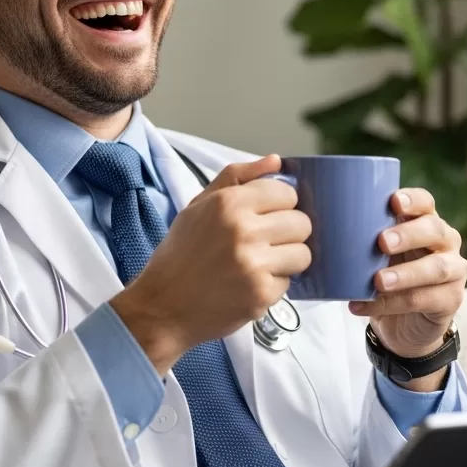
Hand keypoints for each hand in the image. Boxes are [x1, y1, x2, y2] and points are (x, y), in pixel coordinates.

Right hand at [111, 154, 310, 374]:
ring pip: (303, 253)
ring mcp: (254, 265)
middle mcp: (243, 231)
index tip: (267, 216)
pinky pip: (289, 282)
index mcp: (228, 203)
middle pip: (301, 222)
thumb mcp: (198, 206)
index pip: (286, 193)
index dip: (280, 205)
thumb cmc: (181, 254)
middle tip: (265, 242)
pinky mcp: (261, 295)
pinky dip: (273, 284)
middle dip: (288, 232)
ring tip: (260, 263)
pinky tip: (249, 284)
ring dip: (287, 259)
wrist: (162, 306)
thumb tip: (276, 160)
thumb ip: (237, 177)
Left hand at [349, 188, 466, 391]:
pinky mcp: (451, 299)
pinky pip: (423, 300)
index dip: (412, 200)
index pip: (426, 202)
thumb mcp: (375, 254)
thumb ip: (360, 238)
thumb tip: (315, 223)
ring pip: (435, 268)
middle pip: (434, 229)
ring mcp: (454, 270)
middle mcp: (445, 241)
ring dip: (404, 274)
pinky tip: (363, 305)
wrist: (403, 325)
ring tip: (378, 281)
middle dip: (408, 234)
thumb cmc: (386, 276)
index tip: (393, 202)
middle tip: (381, 242)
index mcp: (425, 222)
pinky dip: (391, 304)